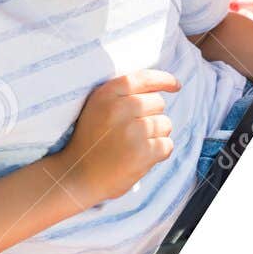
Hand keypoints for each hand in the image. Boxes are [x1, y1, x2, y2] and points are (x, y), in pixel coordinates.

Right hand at [63, 70, 180, 202]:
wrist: (77, 175)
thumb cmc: (90, 141)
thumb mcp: (97, 107)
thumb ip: (122, 94)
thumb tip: (161, 87)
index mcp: (107, 93)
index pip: (145, 78)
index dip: (164, 80)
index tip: (175, 86)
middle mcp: (120, 108)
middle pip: (158, 102)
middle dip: (152, 115)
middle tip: (133, 131)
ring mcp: (133, 131)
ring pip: (165, 124)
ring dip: (156, 135)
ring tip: (134, 145)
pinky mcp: (143, 152)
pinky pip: (167, 145)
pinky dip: (158, 152)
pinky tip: (140, 157)